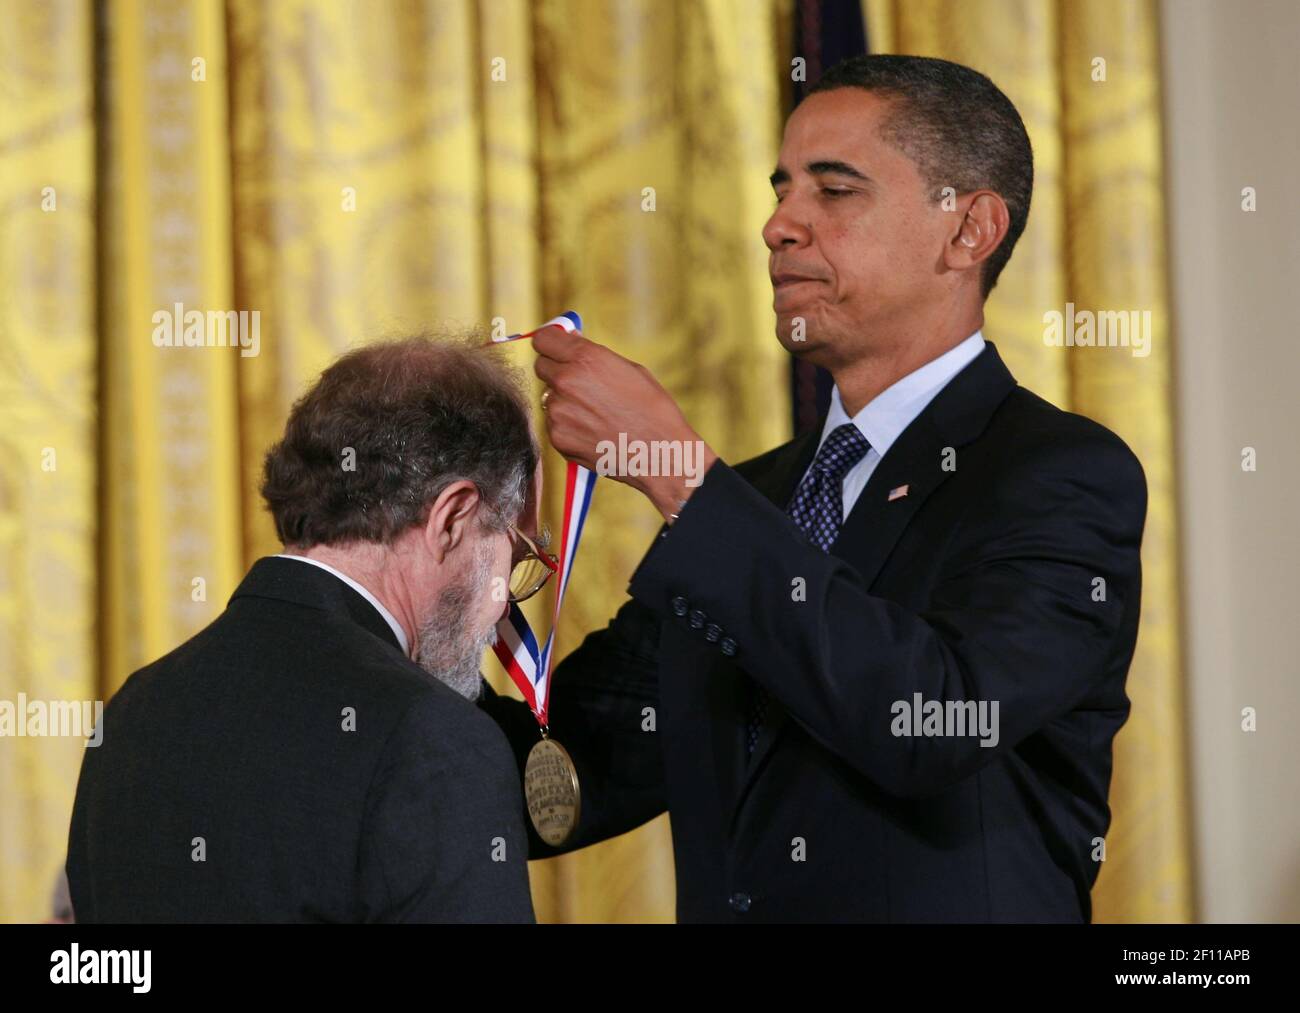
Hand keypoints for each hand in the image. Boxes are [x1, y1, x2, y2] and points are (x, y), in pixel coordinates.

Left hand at [533, 325, 717, 519]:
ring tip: (595, 414)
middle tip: (580, 383)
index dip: (551, 343)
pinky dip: (568, 426)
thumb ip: (594, 356)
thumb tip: (572, 347)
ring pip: (549, 397)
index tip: (556, 348)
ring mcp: (558, 411)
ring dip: (564, 401)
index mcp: (586, 358)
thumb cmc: (652, 411)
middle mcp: (566, 381)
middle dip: (557, 370)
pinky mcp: (557, 437)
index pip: (544, 338)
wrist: (659, 453)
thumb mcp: (630, 369)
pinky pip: (554, 423)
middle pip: (542, 366)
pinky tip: (593, 431)